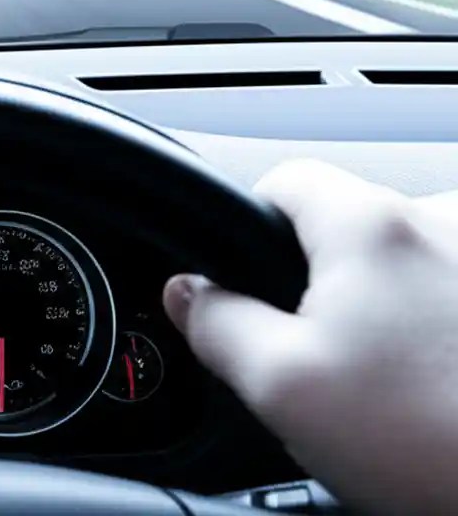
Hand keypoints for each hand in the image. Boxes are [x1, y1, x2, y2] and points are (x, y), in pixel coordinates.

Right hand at [164, 160, 457, 515]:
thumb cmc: (429, 438)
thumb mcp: (281, 387)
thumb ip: (217, 325)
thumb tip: (188, 294)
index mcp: (370, 225)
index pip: (283, 181)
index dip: (248, 231)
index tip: (247, 286)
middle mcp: (442, 220)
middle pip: (348, 228)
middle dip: (324, 286)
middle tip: (324, 362)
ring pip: (407, 265)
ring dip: (391, 308)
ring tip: (395, 385)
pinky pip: (451, 293)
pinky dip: (439, 327)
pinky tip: (440, 385)